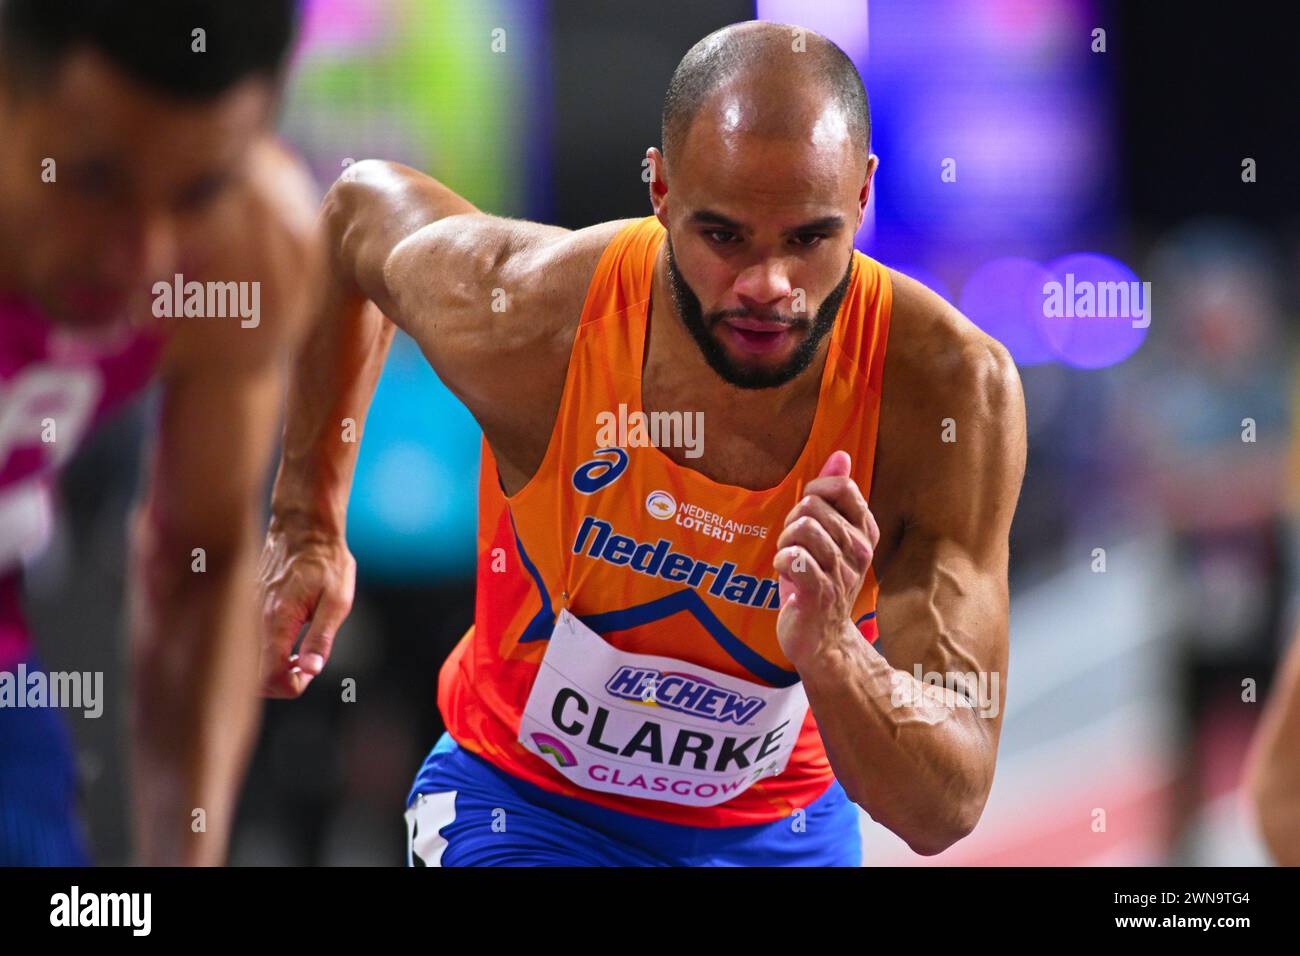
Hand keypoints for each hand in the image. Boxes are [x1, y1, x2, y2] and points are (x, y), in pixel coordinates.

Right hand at [257, 516, 356, 697]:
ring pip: (248, 661)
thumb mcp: (337, 601)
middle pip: (254, 677)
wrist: (304, 527)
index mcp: (277, 621)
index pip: (270, 677)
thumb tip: (311, 671)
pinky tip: (287, 636)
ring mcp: (245, 613)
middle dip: (280, 681)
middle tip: (306, 662)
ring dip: (272, 666)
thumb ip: (321, 638)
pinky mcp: (245, 607)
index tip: (311, 668)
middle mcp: (253, 620)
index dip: (293, 685)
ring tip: (299, 650)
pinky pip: (247, 642)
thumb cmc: (326, 562)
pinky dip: (264, 651)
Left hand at [773, 450, 879, 669]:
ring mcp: (842, 573)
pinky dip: (781, 561)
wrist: (821, 640)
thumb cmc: (820, 581)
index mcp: (865, 532)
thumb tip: (841, 455)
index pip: (843, 488)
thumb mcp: (829, 535)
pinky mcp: (820, 594)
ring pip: (802, 528)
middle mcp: (859, 551)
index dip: (815, 493)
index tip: (809, 516)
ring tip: (791, 562)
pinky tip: (786, 574)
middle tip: (795, 547)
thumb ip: (834, 494)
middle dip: (793, 522)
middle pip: (813, 506)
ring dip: (785, 542)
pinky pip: (794, 558)